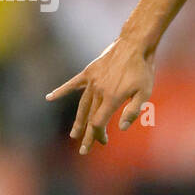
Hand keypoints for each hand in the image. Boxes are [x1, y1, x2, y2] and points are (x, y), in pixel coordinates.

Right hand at [46, 36, 155, 154]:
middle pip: (89, 117)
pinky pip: (73, 84)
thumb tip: (122, 128)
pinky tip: (49, 97)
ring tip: (73, 134)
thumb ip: (133, 111)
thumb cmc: (142, 69)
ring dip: (78, 121)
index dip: (98, 134)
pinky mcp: (89, 72)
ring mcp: (92, 81)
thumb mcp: (145, 92)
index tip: (102, 142)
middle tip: (83, 150)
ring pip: (82, 105)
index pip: (99, 123)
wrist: (134, 44)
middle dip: (87, 135)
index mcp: (111, 98)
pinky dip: (61, 91)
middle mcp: (98, 91)